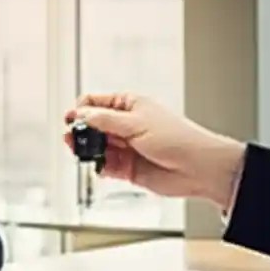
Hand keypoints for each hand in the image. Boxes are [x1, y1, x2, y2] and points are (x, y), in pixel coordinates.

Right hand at [65, 93, 246, 209]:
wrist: (197, 168)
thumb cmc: (176, 138)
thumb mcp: (135, 122)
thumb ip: (104, 120)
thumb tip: (80, 114)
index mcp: (129, 105)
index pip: (95, 102)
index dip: (80, 109)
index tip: (72, 119)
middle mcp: (126, 125)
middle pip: (92, 125)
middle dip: (81, 132)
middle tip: (72, 138)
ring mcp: (126, 146)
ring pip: (96, 147)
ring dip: (87, 150)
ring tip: (81, 153)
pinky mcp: (128, 168)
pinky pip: (105, 166)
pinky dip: (99, 167)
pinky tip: (99, 166)